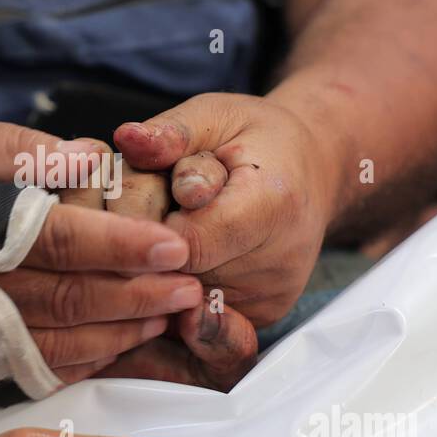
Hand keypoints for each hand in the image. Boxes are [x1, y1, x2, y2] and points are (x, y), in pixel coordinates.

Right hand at [0, 117, 206, 383]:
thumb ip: (19, 151)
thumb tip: (90, 160)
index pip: (60, 240)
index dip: (121, 245)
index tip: (174, 244)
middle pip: (74, 298)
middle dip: (140, 294)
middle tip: (192, 285)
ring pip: (63, 342)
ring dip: (123, 331)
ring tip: (170, 313)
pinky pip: (36, 366)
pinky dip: (85, 359)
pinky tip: (120, 343)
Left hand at [115, 93, 336, 326]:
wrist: (309, 174)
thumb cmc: (257, 139)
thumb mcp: (216, 114)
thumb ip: (171, 132)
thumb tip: (127, 139)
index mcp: (271, 204)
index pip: (183, 241)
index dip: (149, 220)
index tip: (151, 194)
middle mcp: (278, 264)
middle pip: (178, 275)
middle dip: (150, 245)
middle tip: (162, 209)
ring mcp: (269, 299)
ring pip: (179, 304)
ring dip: (162, 272)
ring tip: (180, 229)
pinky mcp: (260, 321)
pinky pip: (195, 322)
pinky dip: (176, 294)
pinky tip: (183, 258)